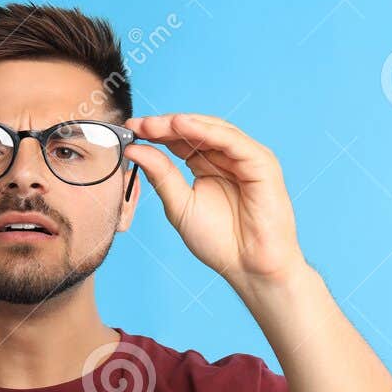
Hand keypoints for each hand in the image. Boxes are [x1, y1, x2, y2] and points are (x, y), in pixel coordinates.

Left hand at [124, 113, 307, 292]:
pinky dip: (207, 131)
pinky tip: (182, 126)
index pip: (181, 139)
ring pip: (213, 129)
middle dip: (165, 125)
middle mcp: (228, 156)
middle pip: (195, 129)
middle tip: (137, 124)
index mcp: (209, 165)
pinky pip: (232, 141)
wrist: (250, 268)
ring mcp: (246, 157)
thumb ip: (161, 175)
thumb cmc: (220, 242)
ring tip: (155, 124)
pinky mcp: (262, 163)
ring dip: (183, 124)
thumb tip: (135, 149)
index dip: (156, 132)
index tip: (129, 130)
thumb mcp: (180, 205)